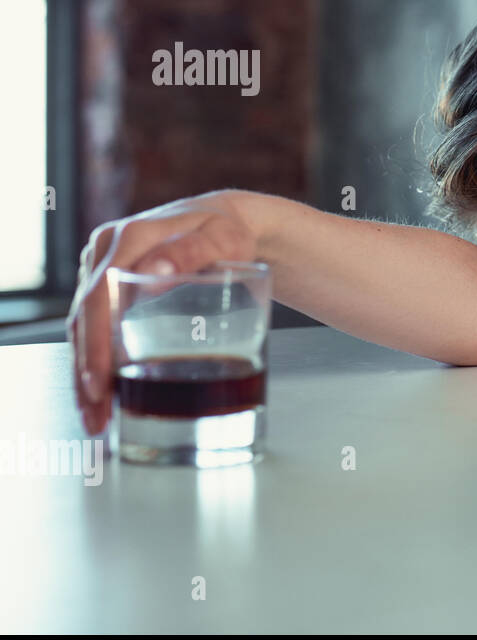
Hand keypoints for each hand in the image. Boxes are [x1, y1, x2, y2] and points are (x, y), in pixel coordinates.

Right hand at [65, 191, 258, 435]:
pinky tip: (103, 391)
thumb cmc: (230, 232)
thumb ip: (194, 251)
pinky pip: (95, 325)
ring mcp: (104, 268)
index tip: (99, 383)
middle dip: (86, 371)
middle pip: (84, 319)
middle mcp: (107, 253)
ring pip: (85, 326)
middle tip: (96, 417)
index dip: (95, 345)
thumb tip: (156, 271)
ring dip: (86, 372)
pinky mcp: (110, 284)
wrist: (227, 222)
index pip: (98, 297)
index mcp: (128, 239)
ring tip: (97, 416)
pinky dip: (96, 359)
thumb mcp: (223, 238)